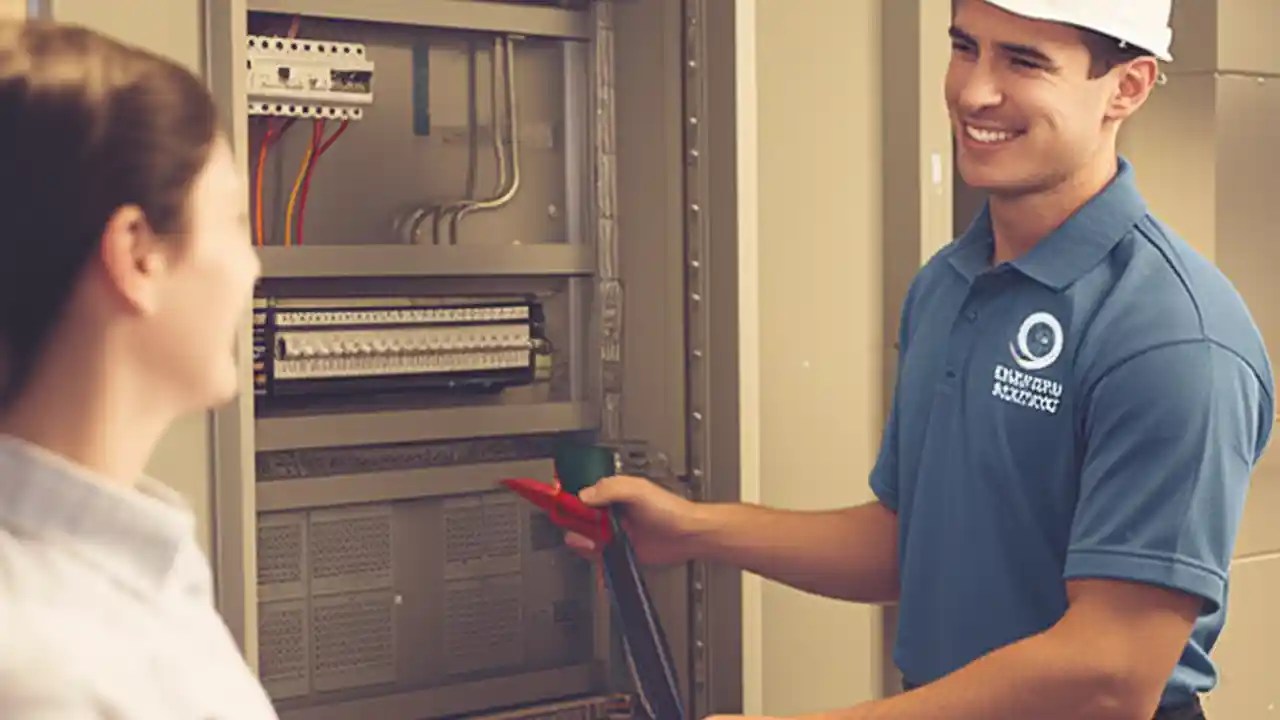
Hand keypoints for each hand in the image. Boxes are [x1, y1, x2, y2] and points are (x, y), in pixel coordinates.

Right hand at [565, 474, 708, 565]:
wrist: (688, 535)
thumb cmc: (670, 510)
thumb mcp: (638, 490)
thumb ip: (610, 489)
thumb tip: (584, 495)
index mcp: (613, 494)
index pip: (582, 495)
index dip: (568, 500)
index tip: (557, 504)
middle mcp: (612, 513)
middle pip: (580, 518)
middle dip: (574, 524)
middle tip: (575, 528)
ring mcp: (615, 532)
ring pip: (587, 537)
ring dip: (582, 540)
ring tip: (587, 541)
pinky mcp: (620, 550)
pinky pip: (598, 554)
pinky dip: (592, 555)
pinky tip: (594, 552)